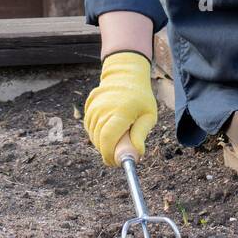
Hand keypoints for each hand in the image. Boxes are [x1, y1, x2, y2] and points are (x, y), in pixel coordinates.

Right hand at [83, 50, 157, 166]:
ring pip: (92, 134)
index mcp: (119, 112)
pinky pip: (89, 126)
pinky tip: (107, 130)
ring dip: (101, 142)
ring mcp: (94, 107)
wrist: (125, 75)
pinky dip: (96, 132)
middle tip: (117, 156)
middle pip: (99, 139)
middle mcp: (103, 109)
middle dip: (106, 152)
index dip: (109, 155)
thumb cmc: (141, 97)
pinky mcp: (89, 106)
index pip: (107, 139)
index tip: (115, 162)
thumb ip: (141, 133)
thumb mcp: (148, 115)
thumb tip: (137, 153)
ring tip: (114, 141)